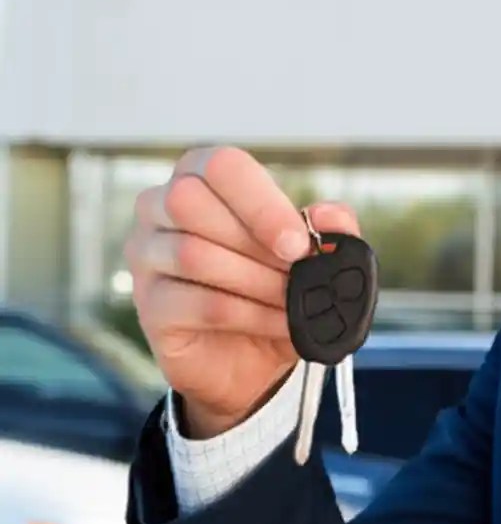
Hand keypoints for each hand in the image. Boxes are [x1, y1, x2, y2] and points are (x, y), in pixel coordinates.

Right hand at [124, 146, 361, 437]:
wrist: (252, 357)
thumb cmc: (277, 286)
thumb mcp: (316, 253)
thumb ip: (331, 227)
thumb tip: (328, 216)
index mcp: (202, 176)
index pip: (220, 166)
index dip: (261, 203)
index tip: (297, 243)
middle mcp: (160, 207)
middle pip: (189, 201)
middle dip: (255, 242)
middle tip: (297, 270)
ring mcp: (145, 256)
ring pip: (192, 254)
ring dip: (257, 280)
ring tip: (293, 298)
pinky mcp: (149, 305)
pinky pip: (196, 303)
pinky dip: (249, 314)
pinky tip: (280, 322)